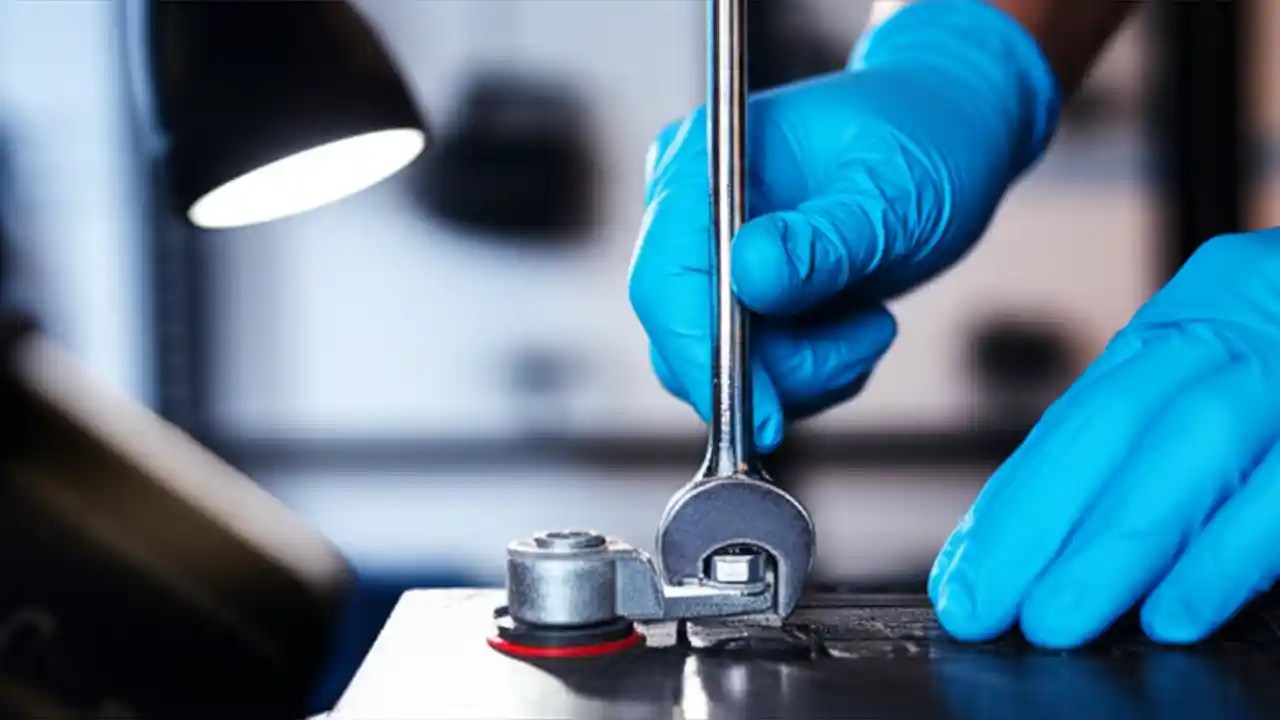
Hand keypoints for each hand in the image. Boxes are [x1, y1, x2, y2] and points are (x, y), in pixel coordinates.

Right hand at [628, 0, 1058, 449]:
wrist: (950, 133)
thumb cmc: (925, 139)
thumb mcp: (891, 193)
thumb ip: (822, 242)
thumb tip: (749, 276)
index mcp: (701, 163)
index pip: (664, 278)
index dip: (704, 351)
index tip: (762, 409)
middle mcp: (689, 212)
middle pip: (685, 332)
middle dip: (773, 366)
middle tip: (861, 342)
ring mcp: (711, 259)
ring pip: (722, 365)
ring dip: (807, 370)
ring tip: (872, 322)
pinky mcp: (739, 300)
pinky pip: (752, 373)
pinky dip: (814, 371)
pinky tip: (858, 325)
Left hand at [931, 229, 1279, 648]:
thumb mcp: (1235, 380)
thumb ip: (1159, 445)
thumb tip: (1050, 540)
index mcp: (1203, 314)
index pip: (1084, 414)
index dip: (1018, 499)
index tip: (967, 572)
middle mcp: (1253, 320)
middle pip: (1121, 422)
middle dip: (1043, 525)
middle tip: (986, 608)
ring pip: (1197, 445)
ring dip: (1119, 545)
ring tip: (1059, 620)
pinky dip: (1229, 549)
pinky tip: (1176, 610)